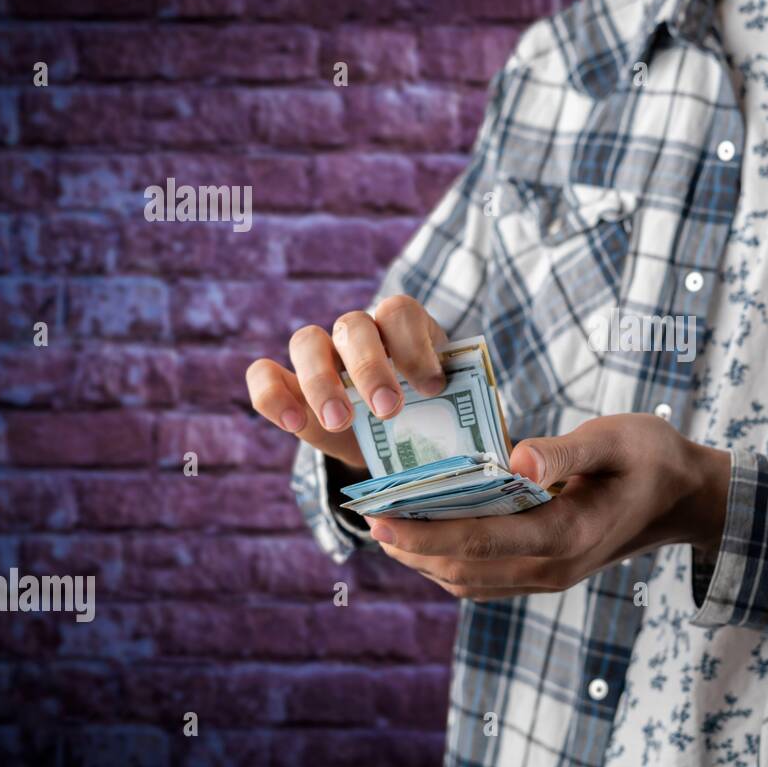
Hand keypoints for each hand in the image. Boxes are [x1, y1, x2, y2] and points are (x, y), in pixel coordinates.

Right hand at [245, 295, 448, 468]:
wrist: (390, 443)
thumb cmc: (429, 419)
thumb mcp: (452, 416)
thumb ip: (466, 421)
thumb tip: (504, 454)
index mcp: (403, 328)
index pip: (400, 312)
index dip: (415, 346)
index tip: (434, 388)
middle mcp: (357, 332)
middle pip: (353, 324)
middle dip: (370, 367)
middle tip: (388, 411)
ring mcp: (319, 354)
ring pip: (305, 340)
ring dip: (322, 381)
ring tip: (340, 421)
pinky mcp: (286, 383)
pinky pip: (263, 374)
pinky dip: (273, 396)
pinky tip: (295, 424)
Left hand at [368, 414, 731, 599]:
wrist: (682, 497)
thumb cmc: (650, 457)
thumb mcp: (616, 438)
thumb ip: (565, 450)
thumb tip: (515, 459)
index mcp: (568, 534)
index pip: (480, 541)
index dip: (424, 532)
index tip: (378, 515)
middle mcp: (553, 567)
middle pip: (463, 569)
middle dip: (410, 546)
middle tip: (367, 514)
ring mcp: (549, 577)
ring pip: (468, 581)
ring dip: (424, 558)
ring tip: (386, 525)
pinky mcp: (545, 574)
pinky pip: (484, 579)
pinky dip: (448, 561)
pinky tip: (427, 534)